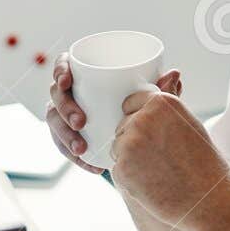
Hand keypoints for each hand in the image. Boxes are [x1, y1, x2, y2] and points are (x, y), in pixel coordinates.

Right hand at [45, 53, 181, 174]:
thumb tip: (175, 74)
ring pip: (55, 122)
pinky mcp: (67, 137)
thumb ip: (161, 89)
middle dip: (65, 108)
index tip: (67, 82)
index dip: (60, 71)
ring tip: (82, 148)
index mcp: (83, 74)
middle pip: (56, 95)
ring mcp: (65, 115)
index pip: (64, 65)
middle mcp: (70, 93)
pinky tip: (90, 165)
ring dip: (65, 135)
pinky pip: (63, 147)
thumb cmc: (140, 107)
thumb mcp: (150, 99)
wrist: (139, 139)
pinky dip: (75, 157)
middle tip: (81, 122)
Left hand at [110, 88, 229, 227]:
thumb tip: (170, 74)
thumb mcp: (190, 124)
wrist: (208, 202)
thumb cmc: (204, 165)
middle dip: (134, 140)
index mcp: (161, 103)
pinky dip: (130, 177)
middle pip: (122, 125)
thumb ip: (170, 103)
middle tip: (162, 158)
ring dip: (129, 158)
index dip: (140, 119)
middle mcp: (142, 119)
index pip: (131, 102)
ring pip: (117, 147)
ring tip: (158, 171)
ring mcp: (129, 144)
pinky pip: (117, 168)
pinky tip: (152, 183)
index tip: (154, 134)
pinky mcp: (121, 169)